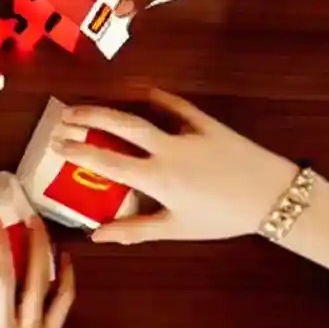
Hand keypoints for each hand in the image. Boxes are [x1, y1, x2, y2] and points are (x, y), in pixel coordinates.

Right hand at [52, 89, 297, 243]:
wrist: (271, 196)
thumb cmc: (222, 217)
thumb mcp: (177, 229)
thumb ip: (134, 231)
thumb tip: (96, 236)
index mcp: (156, 179)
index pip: (106, 161)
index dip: (78, 151)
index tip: (57, 145)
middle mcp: (165, 151)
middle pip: (117, 127)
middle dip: (86, 119)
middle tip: (63, 117)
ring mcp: (185, 133)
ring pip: (139, 113)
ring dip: (110, 107)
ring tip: (89, 105)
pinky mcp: (205, 122)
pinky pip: (174, 104)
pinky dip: (154, 96)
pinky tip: (139, 91)